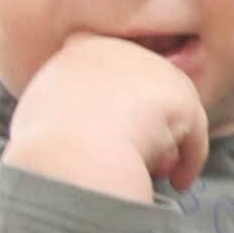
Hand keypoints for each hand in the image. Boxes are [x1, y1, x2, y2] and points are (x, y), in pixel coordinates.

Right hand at [4, 33, 209, 201]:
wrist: (71, 157)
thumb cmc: (48, 149)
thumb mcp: (40, 119)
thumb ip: (66, 113)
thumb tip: (79, 134)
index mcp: (79, 50)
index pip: (106, 68)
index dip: (113, 103)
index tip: (111, 131)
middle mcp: (120, 50)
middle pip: (140, 91)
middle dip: (143, 125)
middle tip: (138, 158)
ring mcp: (152, 70)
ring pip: (166, 113)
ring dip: (164, 145)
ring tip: (153, 173)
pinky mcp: (180, 96)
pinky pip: (192, 133)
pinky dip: (189, 160)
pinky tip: (178, 182)